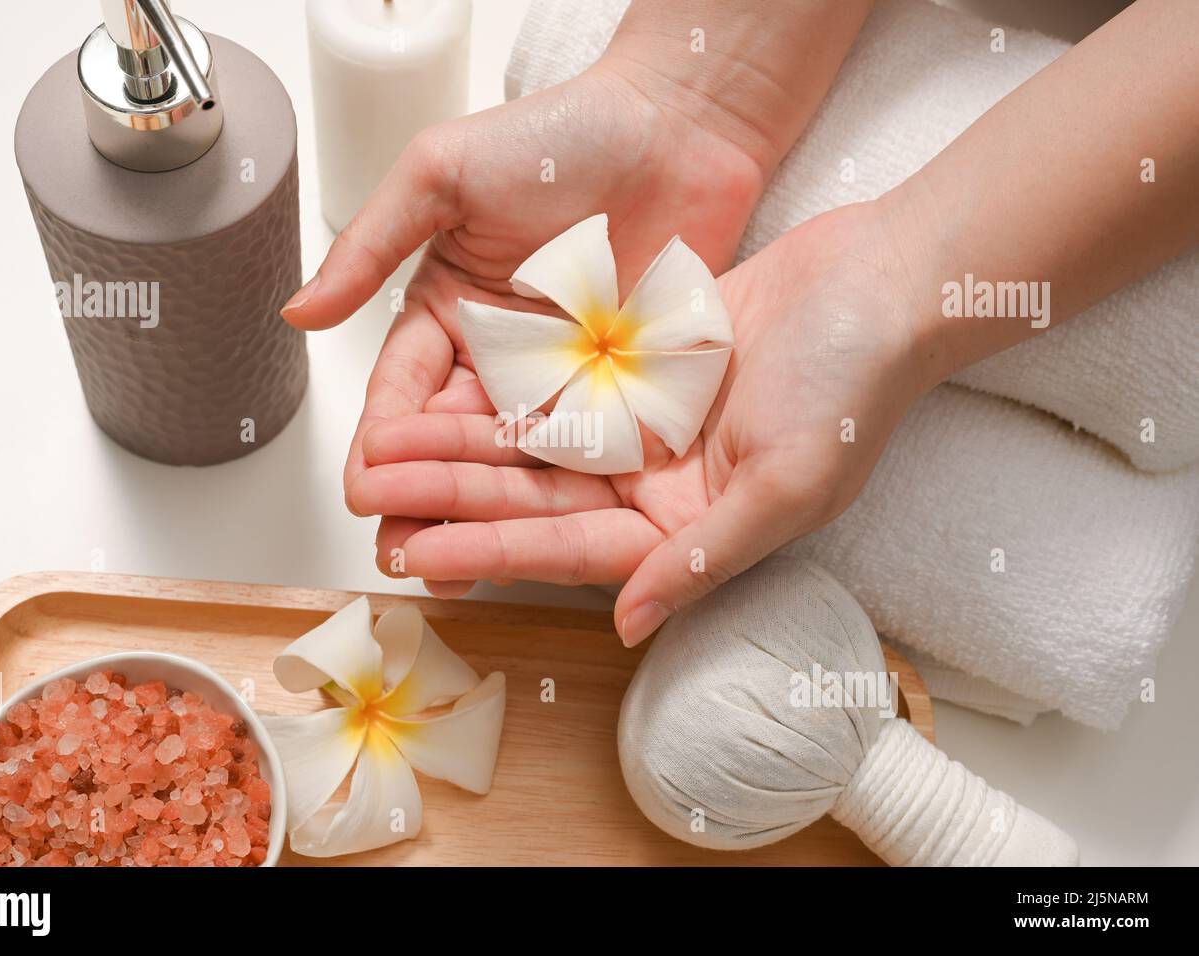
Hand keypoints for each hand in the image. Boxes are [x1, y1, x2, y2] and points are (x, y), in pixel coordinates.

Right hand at [284, 59, 773, 594]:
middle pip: (455, 441)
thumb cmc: (557, 133)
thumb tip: (297, 313)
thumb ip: (373, 246)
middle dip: (426, 496)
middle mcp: (502, 355)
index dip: (384, 442)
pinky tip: (545, 536)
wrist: (677, 121)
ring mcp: (565, 378)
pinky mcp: (625, 389)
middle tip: (400, 553)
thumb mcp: (442, 176)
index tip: (363, 489)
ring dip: (487, 513)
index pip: (405, 391)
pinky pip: (591, 448)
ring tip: (458, 566)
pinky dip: (567, 492)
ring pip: (517, 460)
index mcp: (449, 311)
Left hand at [348, 201, 936, 641]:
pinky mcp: (638, 372)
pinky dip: (500, 390)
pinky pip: (554, 386)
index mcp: (687, 529)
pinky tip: (441, 392)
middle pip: (534, 498)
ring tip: (385, 448)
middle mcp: (658, 487)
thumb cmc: (855, 388)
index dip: (489, 550)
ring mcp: (645, 427)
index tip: (416, 553)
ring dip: (461, 446)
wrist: (881, 282)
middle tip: (372, 497)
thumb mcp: (786, 487)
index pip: (568, 549)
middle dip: (451, 497)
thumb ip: (703, 559)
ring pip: (532, 443)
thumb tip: (630, 625)